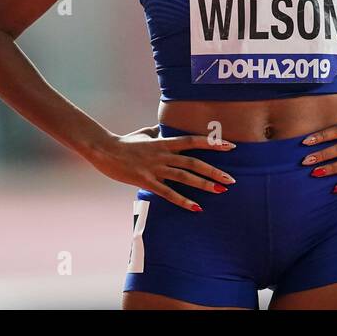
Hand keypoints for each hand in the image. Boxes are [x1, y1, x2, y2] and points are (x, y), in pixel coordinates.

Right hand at [85, 125, 236, 211]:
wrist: (104, 150)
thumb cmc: (125, 142)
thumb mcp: (144, 133)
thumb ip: (157, 132)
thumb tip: (163, 128)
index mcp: (164, 142)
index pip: (193, 141)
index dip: (212, 143)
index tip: (230, 146)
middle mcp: (163, 154)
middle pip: (193, 162)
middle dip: (214, 171)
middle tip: (231, 179)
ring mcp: (155, 168)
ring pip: (184, 176)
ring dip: (204, 185)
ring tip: (220, 191)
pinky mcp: (146, 181)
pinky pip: (168, 193)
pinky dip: (183, 200)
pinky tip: (196, 207)